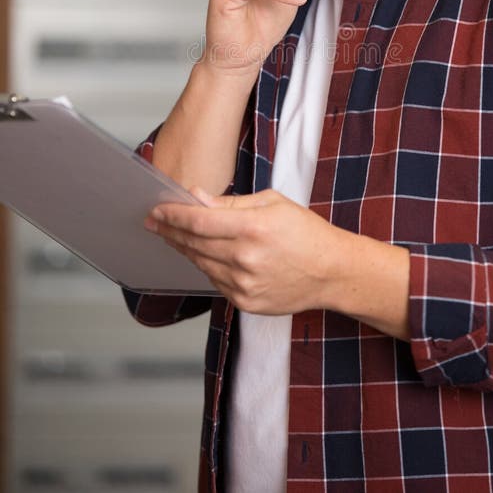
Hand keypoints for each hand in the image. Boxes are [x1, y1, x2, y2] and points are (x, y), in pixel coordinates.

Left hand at [145, 188, 342, 313]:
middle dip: (170, 230)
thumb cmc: (306, 233)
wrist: (331, 272)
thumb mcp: (272, 203)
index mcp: (253, 228)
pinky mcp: (245, 302)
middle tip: (154, 221)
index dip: (173, 215)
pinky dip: (206, 265)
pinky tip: (203, 254)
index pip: (198, 221)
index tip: (157, 209)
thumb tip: (197, 198)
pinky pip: (215, 281)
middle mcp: (245, 258)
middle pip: (194, 243)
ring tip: (173, 236)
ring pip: (201, 263)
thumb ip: (231, 203)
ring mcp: (244, 284)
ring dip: (184, 248)